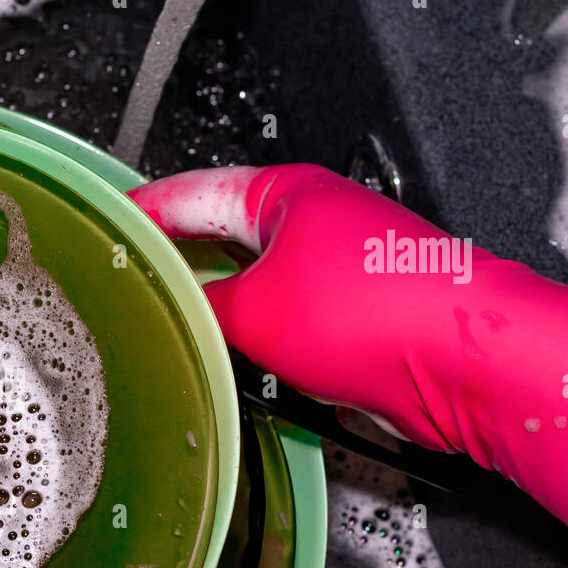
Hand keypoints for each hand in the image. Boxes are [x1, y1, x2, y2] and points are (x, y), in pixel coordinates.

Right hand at [129, 164, 567, 562]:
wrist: (468, 367)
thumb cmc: (382, 312)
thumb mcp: (256, 310)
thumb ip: (199, 309)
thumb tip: (168, 316)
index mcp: (283, 194)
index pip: (188, 194)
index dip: (138, 212)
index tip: (99, 224)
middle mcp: (309, 225)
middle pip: (217, 246)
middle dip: (174, 273)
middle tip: (123, 293)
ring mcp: (331, 274)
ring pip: (248, 295)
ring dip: (218, 320)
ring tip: (171, 339)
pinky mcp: (349, 323)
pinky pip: (280, 333)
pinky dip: (255, 351)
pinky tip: (231, 373)